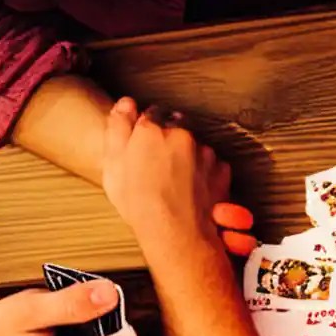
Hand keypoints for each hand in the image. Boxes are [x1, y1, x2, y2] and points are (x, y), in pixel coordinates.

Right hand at [101, 98, 256, 254]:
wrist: (177, 233)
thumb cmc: (140, 204)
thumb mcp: (113, 166)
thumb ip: (118, 129)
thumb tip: (125, 103)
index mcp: (151, 131)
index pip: (151, 114)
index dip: (147, 130)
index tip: (145, 146)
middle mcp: (181, 135)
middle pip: (176, 127)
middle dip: (169, 140)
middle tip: (159, 167)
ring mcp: (205, 152)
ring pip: (195, 145)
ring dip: (188, 155)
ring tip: (176, 181)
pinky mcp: (222, 169)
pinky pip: (212, 164)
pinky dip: (205, 171)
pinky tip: (193, 188)